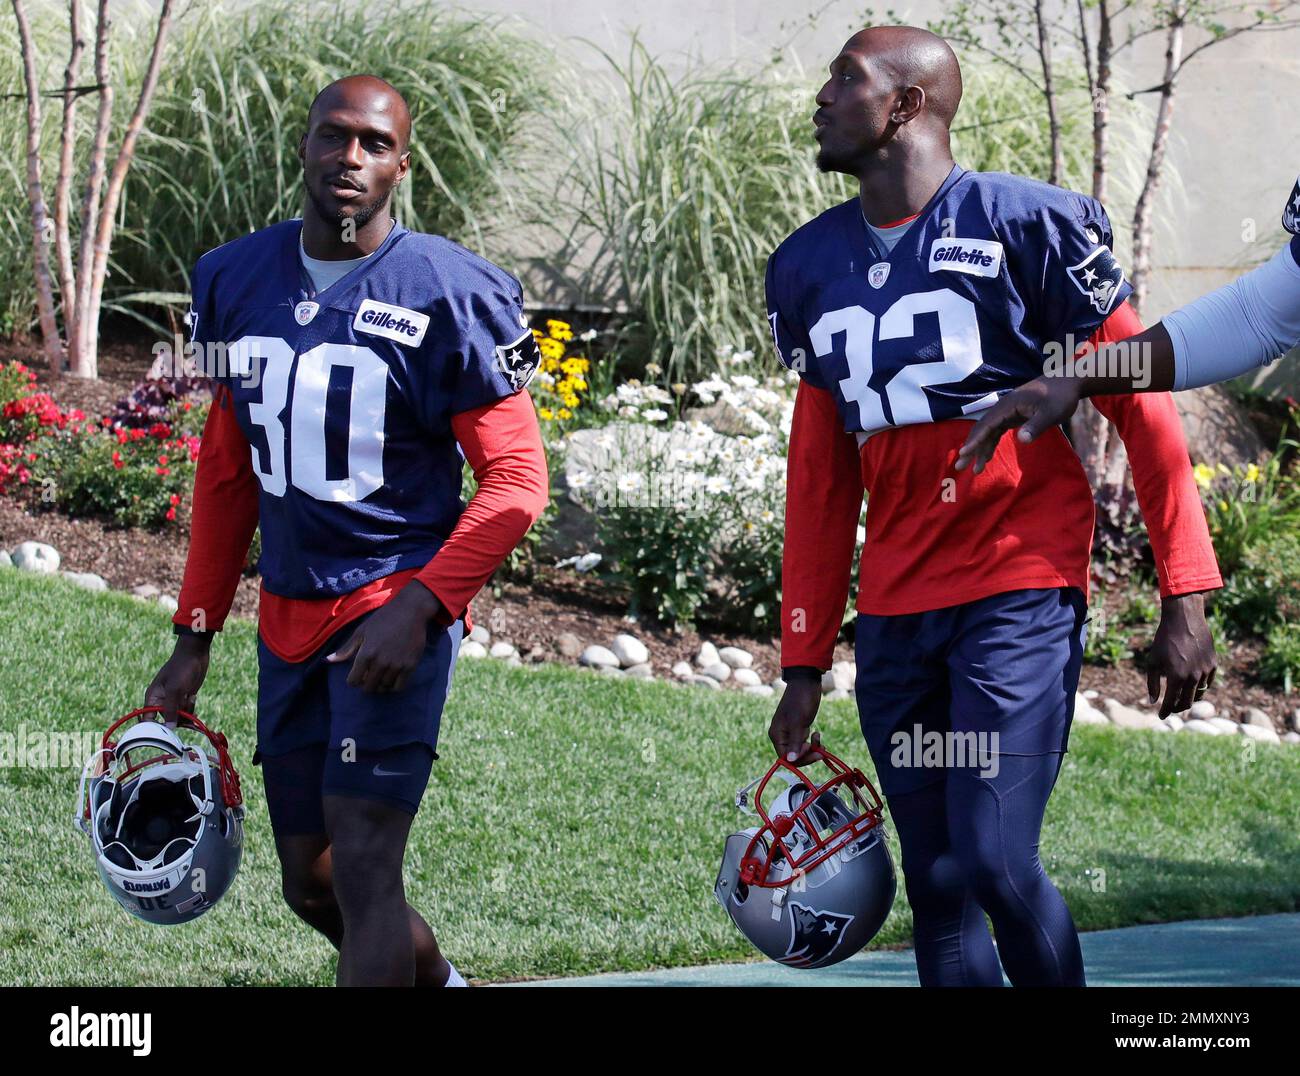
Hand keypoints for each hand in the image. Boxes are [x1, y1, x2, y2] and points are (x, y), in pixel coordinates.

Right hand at [144, 635, 211, 725]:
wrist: (195, 654)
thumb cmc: (181, 668)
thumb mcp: (175, 689)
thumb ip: (171, 709)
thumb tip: (169, 728)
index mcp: (153, 698)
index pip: (147, 719)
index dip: (154, 727)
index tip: (165, 732)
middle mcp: (161, 701)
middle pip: (166, 720)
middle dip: (177, 717)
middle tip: (184, 705)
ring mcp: (174, 700)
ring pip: (179, 717)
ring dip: (186, 711)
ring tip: (189, 696)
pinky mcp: (184, 698)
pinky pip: (187, 711)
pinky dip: (191, 707)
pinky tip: (193, 696)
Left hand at [326, 582, 443, 692]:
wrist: (410, 611)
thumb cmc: (383, 620)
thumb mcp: (361, 631)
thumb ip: (346, 649)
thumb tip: (328, 660)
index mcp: (366, 654)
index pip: (353, 681)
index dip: (353, 680)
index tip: (357, 675)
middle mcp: (380, 662)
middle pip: (368, 687)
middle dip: (366, 684)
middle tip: (369, 677)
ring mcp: (396, 665)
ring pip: (384, 688)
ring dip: (380, 685)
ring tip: (380, 677)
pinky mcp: (410, 666)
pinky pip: (399, 687)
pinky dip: (393, 686)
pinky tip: (392, 678)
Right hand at [768, 679, 822, 763]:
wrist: (806, 683)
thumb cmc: (801, 700)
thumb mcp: (799, 722)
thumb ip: (795, 742)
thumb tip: (791, 760)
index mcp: (777, 734)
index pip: (786, 757)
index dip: (800, 759)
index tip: (813, 753)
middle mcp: (781, 735)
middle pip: (793, 756)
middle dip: (807, 755)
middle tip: (821, 751)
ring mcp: (790, 732)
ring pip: (800, 750)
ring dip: (811, 749)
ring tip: (819, 739)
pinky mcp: (798, 729)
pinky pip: (803, 743)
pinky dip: (812, 742)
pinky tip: (817, 735)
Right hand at [954, 376, 1084, 473]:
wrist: (1068, 382)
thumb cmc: (1061, 396)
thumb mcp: (1051, 413)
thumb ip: (1035, 426)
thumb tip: (1021, 439)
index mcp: (1009, 405)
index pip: (987, 424)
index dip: (975, 440)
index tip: (964, 453)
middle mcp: (1003, 408)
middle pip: (982, 430)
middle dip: (970, 448)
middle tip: (959, 466)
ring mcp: (1006, 412)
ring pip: (987, 433)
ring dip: (979, 450)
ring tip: (974, 470)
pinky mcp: (1012, 416)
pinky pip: (996, 432)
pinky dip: (990, 445)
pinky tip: (986, 458)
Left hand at [1146, 592, 1216, 716]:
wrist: (1184, 621)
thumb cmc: (1164, 641)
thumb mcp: (1152, 662)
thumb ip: (1152, 683)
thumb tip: (1153, 701)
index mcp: (1176, 678)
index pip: (1171, 703)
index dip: (1165, 711)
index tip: (1161, 716)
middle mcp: (1193, 677)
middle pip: (1187, 702)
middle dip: (1177, 708)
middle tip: (1171, 709)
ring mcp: (1205, 671)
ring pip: (1198, 694)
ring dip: (1189, 699)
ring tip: (1181, 699)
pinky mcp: (1213, 665)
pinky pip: (1207, 682)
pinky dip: (1199, 687)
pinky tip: (1192, 687)